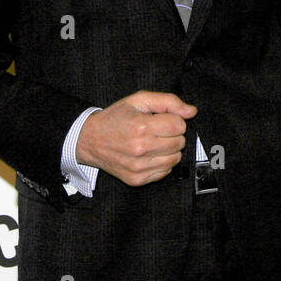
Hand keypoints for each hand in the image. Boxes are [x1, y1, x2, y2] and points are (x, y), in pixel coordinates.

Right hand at [76, 90, 195, 186]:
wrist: (89, 140)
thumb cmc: (115, 118)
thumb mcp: (138, 100)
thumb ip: (168, 101)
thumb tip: (191, 111)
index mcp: (142, 127)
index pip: (180, 125)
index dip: (173, 120)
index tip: (161, 120)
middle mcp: (140, 149)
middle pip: (180, 142)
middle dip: (172, 134)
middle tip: (156, 131)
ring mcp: (138, 167)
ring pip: (175, 158)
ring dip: (168, 149)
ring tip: (153, 142)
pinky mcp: (137, 179)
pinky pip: (165, 172)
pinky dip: (161, 163)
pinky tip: (148, 155)